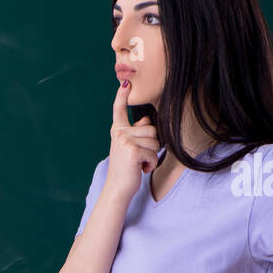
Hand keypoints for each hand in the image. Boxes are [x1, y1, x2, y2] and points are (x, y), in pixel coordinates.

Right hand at [105, 79, 159, 198]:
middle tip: (138, 158)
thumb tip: (145, 120)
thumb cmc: (125, 169)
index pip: (119, 110)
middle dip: (151, 145)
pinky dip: (151, 164)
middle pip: (151, 128)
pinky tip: (141, 169)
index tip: (125, 83)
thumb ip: (136, 132)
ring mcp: (124, 141)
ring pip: (154, 140)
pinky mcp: (132, 151)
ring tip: (139, 164)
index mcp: (117, 131)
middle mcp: (119, 134)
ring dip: (151, 155)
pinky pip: (153, 152)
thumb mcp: (128, 148)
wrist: (117, 189)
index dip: (122, 96)